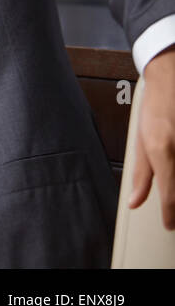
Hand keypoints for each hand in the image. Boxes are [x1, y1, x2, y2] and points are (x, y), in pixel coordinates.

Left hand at [130, 47, 174, 228]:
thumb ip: (141, 174)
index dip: (171, 215)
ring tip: (174, 196)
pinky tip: (173, 169)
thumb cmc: (155, 110)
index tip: (170, 225)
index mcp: (161, 148)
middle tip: (174, 213)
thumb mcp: (141, 141)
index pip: (170, 194)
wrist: (171, 81)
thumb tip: (135, 201)